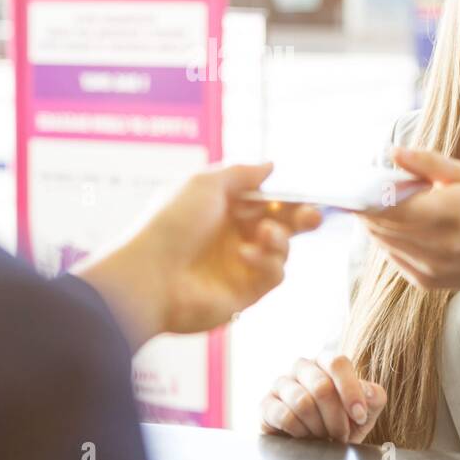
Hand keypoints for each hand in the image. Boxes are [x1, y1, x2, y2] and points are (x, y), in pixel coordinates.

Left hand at [76, 163, 321, 347]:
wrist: (148, 277)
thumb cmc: (170, 223)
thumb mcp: (205, 184)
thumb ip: (241, 174)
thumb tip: (271, 165)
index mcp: (221, 208)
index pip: (265, 200)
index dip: (287, 197)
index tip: (304, 195)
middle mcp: (232, 236)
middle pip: (280, 225)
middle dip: (300, 219)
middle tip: (312, 216)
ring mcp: (238, 266)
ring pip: (281, 250)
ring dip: (280, 239)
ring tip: (265, 234)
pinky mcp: (244, 293)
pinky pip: (274, 274)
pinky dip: (268, 262)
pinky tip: (246, 256)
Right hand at [260, 353, 386, 443]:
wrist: (317, 446)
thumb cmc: (343, 423)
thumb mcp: (366, 412)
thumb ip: (374, 397)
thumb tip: (368, 391)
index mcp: (325, 362)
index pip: (337, 363)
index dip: (351, 391)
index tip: (360, 417)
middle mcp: (301, 367)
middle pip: (321, 386)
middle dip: (336, 418)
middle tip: (341, 435)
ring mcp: (281, 384)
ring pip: (302, 402)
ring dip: (319, 427)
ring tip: (324, 437)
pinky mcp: (266, 404)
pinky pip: (284, 416)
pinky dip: (301, 432)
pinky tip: (305, 438)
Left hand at [361, 148, 459, 306]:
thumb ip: (430, 163)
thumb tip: (392, 152)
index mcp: (452, 212)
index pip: (392, 206)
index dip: (367, 195)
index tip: (357, 181)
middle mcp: (439, 245)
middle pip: (380, 224)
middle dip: (366, 205)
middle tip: (365, 187)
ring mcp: (430, 267)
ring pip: (380, 240)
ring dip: (374, 221)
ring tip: (383, 203)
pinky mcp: (425, 281)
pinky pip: (390, 255)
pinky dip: (387, 238)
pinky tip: (400, 225)